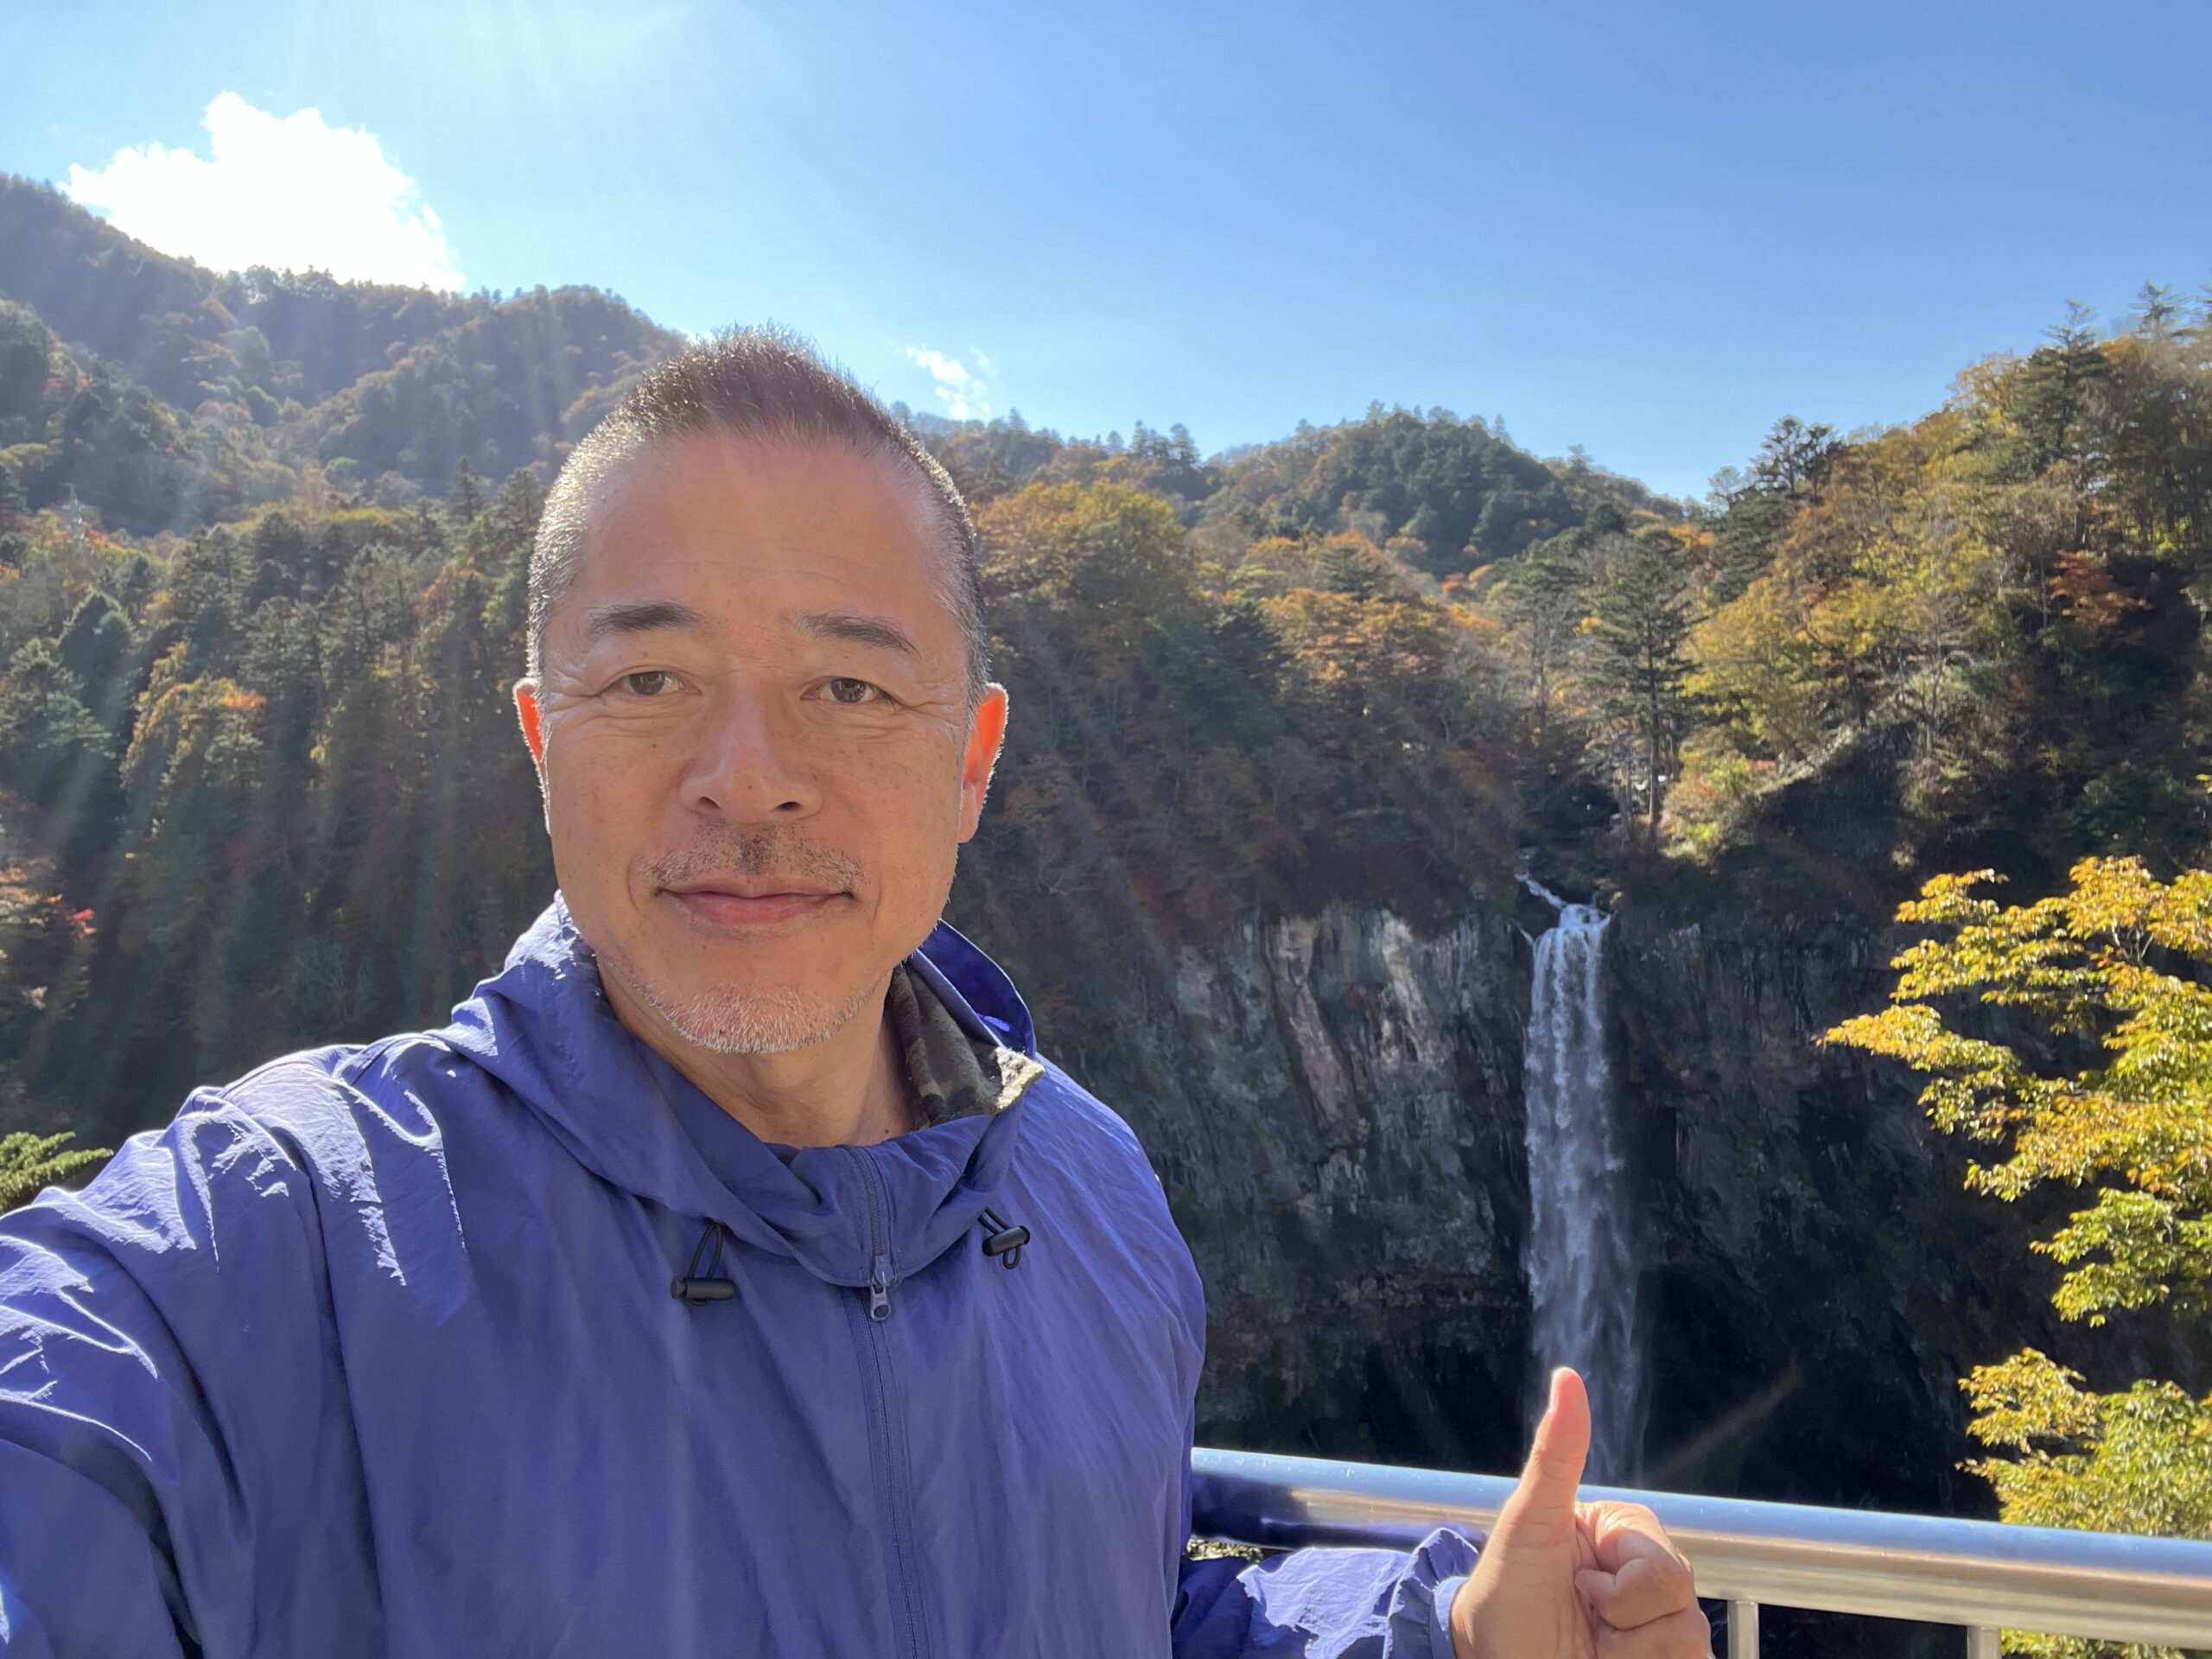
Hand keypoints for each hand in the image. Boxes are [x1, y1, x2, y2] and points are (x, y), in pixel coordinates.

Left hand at [1448, 1367, 1708, 1658]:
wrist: (1491, 1657)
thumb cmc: (1506, 1590)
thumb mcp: (1529, 1521)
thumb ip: (1556, 1453)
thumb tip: (1567, 1376)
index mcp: (1627, 1533)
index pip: (1664, 1568)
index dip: (1619, 1592)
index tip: (1575, 1584)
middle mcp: (1653, 1575)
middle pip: (1683, 1605)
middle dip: (1623, 1625)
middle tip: (1584, 1618)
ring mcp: (1661, 1623)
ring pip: (1690, 1642)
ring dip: (1629, 1655)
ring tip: (1594, 1645)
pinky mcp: (1664, 1658)